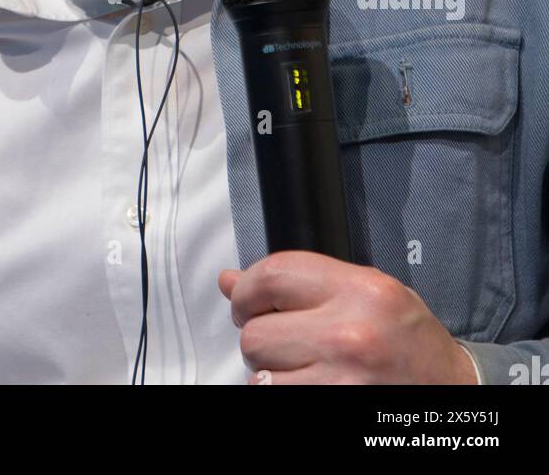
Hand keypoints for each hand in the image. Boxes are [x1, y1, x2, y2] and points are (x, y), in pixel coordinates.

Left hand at [218, 250, 478, 384]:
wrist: (455, 394)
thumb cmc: (413, 345)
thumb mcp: (370, 294)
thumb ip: (304, 283)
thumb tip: (232, 282)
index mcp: (361, 291)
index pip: (273, 275)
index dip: (247, 289)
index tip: (244, 299)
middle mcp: (349, 335)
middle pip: (256, 332)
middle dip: (259, 336)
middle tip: (283, 339)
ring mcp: (341, 382)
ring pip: (259, 375)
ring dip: (269, 372)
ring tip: (302, 367)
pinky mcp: (333, 411)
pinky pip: (274, 400)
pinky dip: (280, 393)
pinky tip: (307, 385)